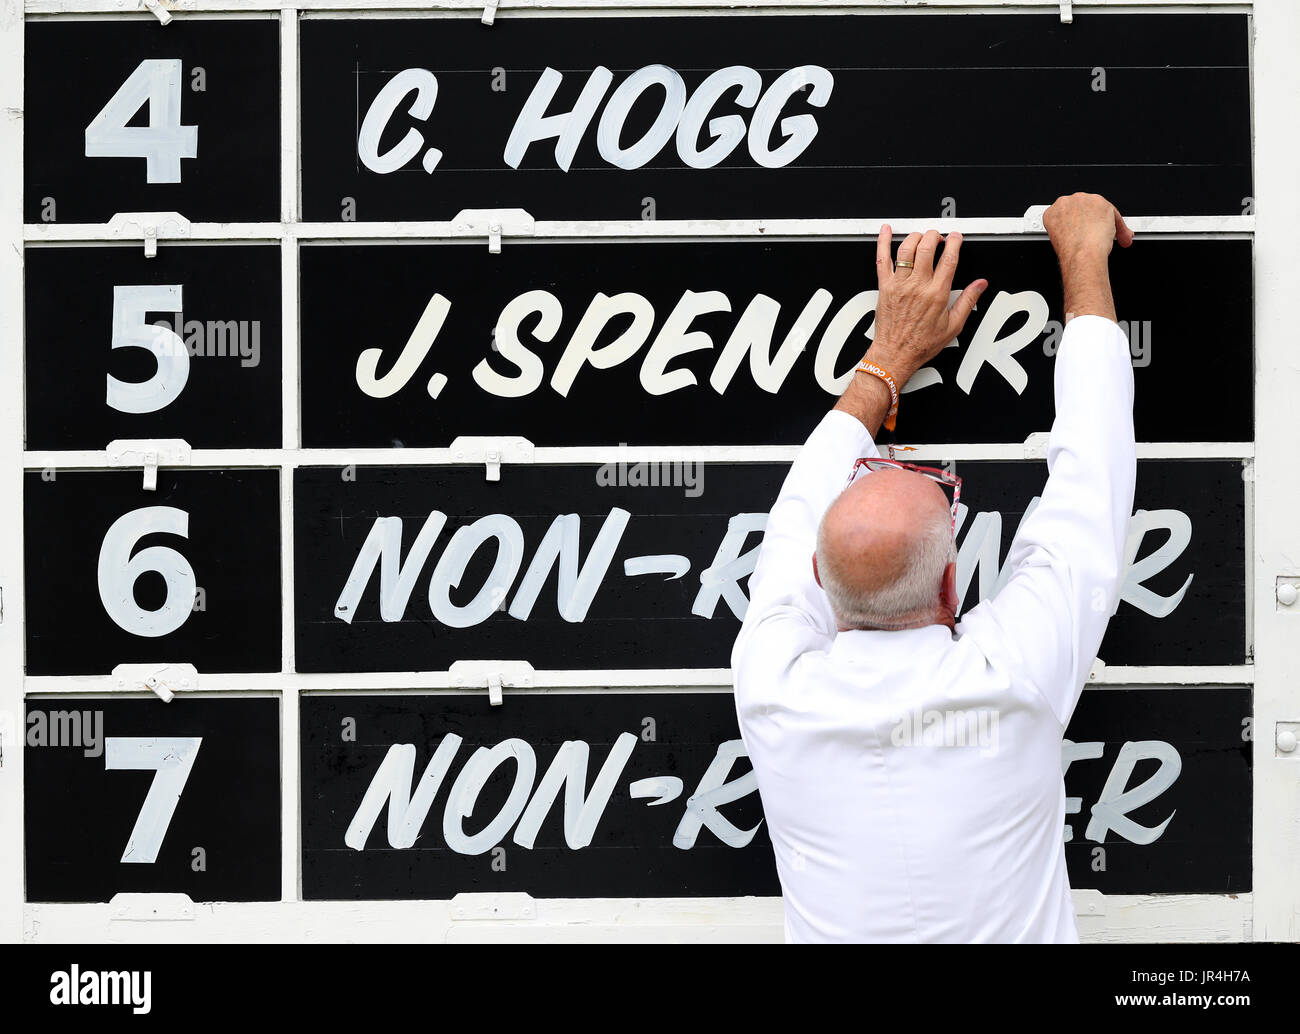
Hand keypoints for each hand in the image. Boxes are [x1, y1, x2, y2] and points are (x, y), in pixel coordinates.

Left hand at [866, 226, 986, 383]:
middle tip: (939, 236)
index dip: (954, 243)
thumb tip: (980, 285)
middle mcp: (917, 286)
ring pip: (906, 249)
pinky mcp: (884, 287)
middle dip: (935, 235)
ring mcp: (899, 285)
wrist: (895, 354)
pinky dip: (883, 242)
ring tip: (922, 236)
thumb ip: (967, 301)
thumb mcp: (952, 326)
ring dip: (915, 237)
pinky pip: (882, 259)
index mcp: (936, 294)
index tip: (956, 237)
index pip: (948, 259)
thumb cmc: (920, 344)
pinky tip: (886, 231)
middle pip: (927, 248)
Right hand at [1042, 192, 1132, 322]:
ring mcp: (1084, 201)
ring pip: (1099, 208)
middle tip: (1098, 236)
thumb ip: (1067, 231)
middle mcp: (1067, 202)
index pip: (1065, 212)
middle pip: (1083, 207)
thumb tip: (1076, 237)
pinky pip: (1113, 212)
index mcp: (1052, 212)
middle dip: (1093, 221)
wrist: (1081, 255)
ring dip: (1108, 223)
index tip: (1082, 232)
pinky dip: (1119, 225)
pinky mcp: (1101, 202)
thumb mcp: (1060, 240)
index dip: (1076, 223)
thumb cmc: (1070, 253)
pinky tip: (1120, 237)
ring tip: (1112, 238)